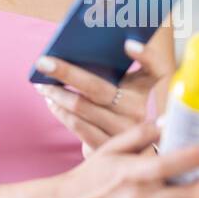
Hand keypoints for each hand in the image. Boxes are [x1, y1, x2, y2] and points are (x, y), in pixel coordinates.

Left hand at [33, 38, 172, 154]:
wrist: (124, 154)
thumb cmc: (117, 112)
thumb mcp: (123, 93)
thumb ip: (110, 74)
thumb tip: (72, 52)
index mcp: (143, 90)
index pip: (155, 70)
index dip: (146, 56)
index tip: (128, 43)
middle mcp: (137, 110)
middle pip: (98, 87)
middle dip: (66, 72)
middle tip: (43, 62)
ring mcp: (122, 130)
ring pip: (81, 106)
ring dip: (57, 94)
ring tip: (43, 85)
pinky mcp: (106, 147)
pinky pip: (77, 125)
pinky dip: (60, 111)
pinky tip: (50, 102)